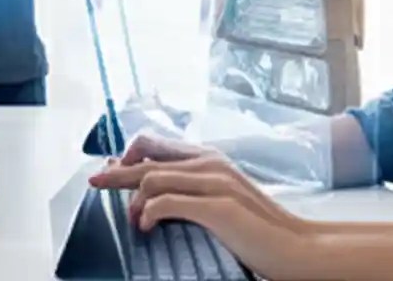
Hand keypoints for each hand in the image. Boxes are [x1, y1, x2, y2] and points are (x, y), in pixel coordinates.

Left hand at [109, 154, 318, 279]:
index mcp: (210, 158)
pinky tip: (147, 227)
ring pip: (150, 177)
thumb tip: (148, 192)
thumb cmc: (260, 228)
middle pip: (145, 156)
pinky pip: (164, 202)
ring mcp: (214, 182)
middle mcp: (210, 162)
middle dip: (115, 170)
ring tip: (134, 221)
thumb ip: (190, 188)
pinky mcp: (217, 206)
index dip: (127, 155)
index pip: (155, 143)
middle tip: (95, 182)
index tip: (110, 170)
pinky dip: (147, 214)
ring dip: (132, 201)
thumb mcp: (221, 198)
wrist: (297, 248)